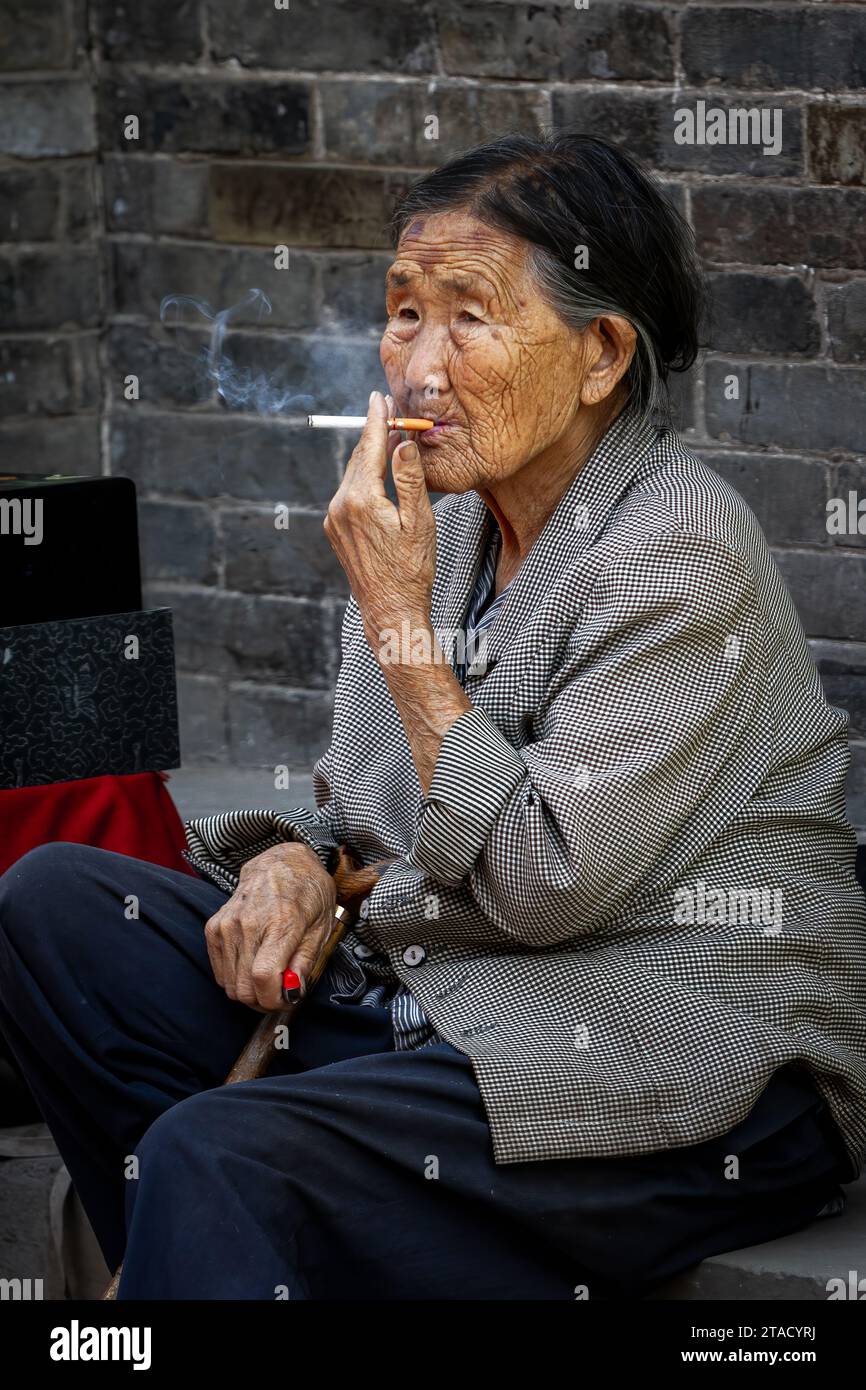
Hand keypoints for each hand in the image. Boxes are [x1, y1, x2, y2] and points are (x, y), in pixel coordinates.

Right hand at [204, 842, 336, 1012]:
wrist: (280, 863)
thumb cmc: (307, 892)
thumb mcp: (322, 924)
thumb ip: (306, 960)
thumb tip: (293, 992)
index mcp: (281, 922)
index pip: (264, 977)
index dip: (274, 1000)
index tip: (287, 999)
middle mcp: (249, 923)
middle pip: (243, 987)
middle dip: (263, 1001)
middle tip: (278, 992)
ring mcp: (227, 925)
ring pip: (229, 984)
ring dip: (248, 992)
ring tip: (267, 980)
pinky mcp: (214, 927)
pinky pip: (219, 972)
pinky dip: (234, 978)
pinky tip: (251, 966)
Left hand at [324, 390, 436, 642]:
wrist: (390, 609)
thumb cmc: (411, 570)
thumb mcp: (418, 521)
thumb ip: (410, 479)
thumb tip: (402, 443)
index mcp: (361, 499)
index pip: (368, 447)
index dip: (376, 419)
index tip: (379, 397)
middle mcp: (341, 506)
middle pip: (358, 458)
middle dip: (373, 434)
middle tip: (389, 411)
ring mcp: (335, 519)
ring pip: (353, 476)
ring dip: (369, 457)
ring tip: (389, 441)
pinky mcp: (336, 531)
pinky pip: (349, 494)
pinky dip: (364, 479)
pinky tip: (379, 478)